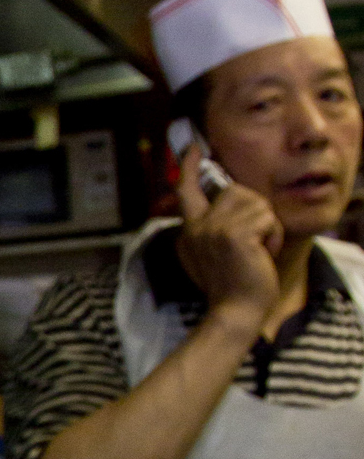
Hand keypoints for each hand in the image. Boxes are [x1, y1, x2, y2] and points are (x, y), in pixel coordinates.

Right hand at [175, 148, 281, 332]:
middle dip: (254, 209)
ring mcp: (215, 229)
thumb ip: (207, 228)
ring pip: (254, 202)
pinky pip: (266, 217)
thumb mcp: (207, 254)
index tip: (193, 148)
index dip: (189, 167)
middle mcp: (198, 226)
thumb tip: (222, 202)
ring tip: (257, 248)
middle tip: (254, 238)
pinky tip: (263, 253)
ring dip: (266, 224)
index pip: (186, 190)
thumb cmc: (228, 286)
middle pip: (235, 190)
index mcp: (190, 230)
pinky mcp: (235, 234)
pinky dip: (272, 234)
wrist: (235, 310)